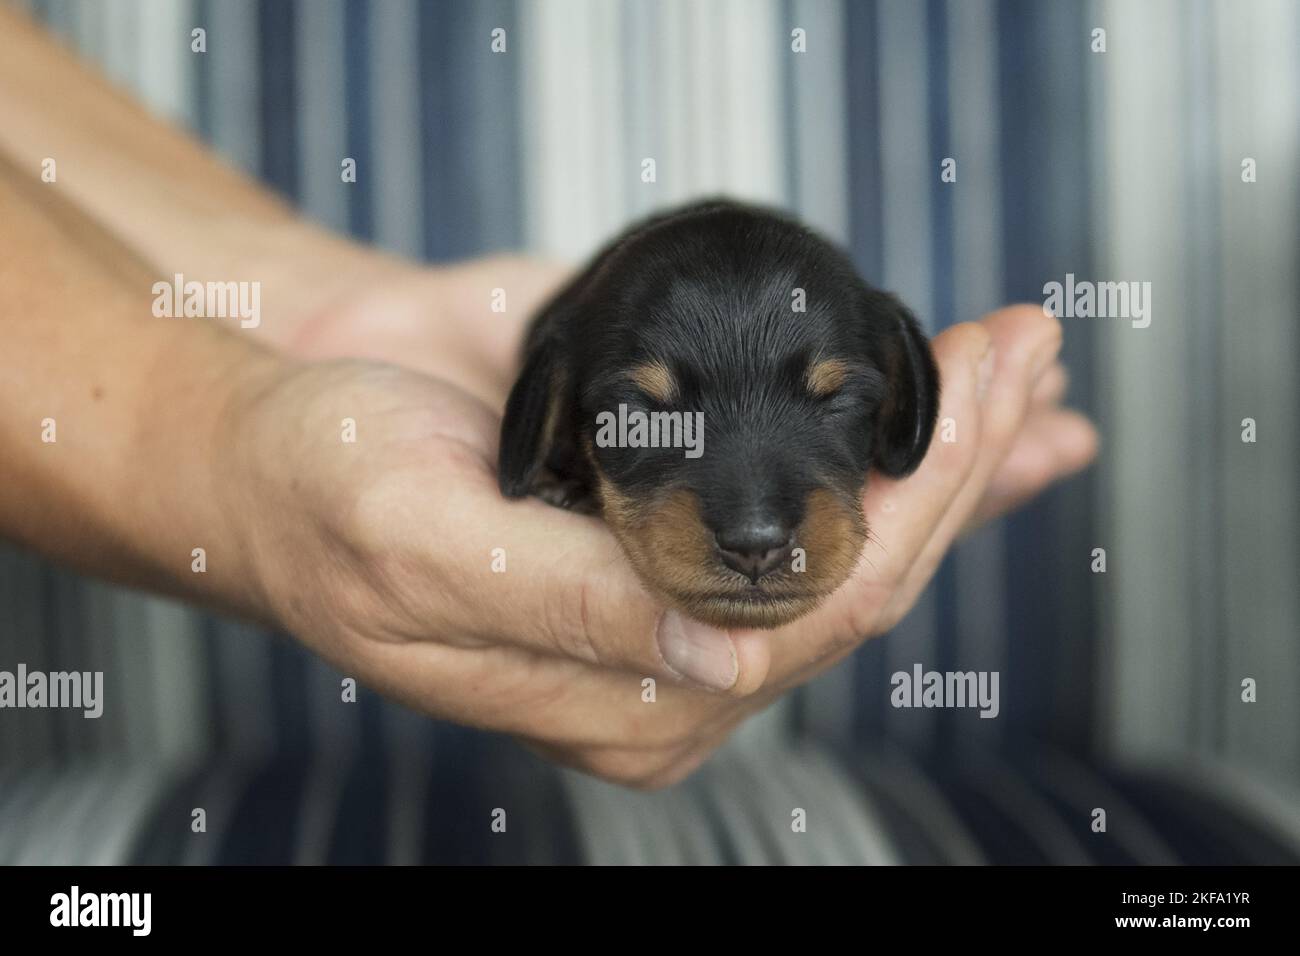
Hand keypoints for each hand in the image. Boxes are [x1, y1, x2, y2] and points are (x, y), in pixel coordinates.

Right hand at [222, 302, 1094, 787]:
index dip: (911, 511)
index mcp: (619, 696)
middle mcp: (671, 652)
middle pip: (859, 571)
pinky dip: (905, 452)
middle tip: (1026, 352)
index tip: (983, 397)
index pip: (809, 617)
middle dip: (958, 460)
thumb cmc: (326, 496)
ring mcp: (684, 582)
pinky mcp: (678, 510)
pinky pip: (815, 489)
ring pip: (858, 534)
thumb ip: (571, 609)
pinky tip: (983, 417)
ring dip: (954, 450)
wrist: (277, 432)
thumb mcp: (428, 551)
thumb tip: (722, 649)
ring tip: (1029, 367)